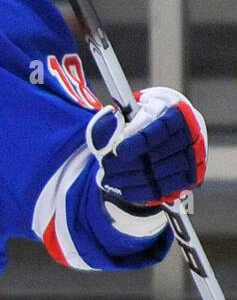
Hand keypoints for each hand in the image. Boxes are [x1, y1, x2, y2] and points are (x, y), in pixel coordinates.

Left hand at [87, 87, 207, 207]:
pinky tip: (123, 189)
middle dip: (128, 163)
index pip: (160, 130)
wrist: (174, 130)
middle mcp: (193, 137)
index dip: (139, 142)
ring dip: (132, 179)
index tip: (118, 151)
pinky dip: (142, 191)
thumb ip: (126, 118)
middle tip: (105, 165)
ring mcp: (194, 160)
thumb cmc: (154, 116)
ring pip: (161, 174)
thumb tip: (112, 125)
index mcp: (180, 114)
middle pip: (158, 155)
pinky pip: (165, 189)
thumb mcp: (140, 108)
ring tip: (109, 178)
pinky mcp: (190, 178)